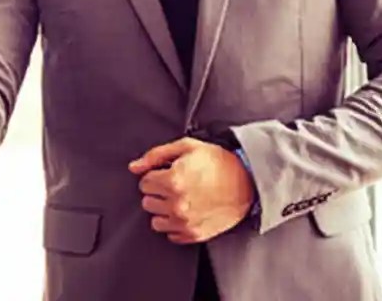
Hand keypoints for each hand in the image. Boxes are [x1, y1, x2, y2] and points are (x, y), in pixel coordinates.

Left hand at [128, 137, 254, 244]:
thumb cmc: (218, 162)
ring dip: (164, 210)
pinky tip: (188, 211)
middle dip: (158, 193)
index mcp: (172, 181)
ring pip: (155, 221)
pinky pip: (171, 234)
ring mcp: (185, 222)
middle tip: (175, 185)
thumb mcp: (187, 147)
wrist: (247, 182)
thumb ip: (155, 155)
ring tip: (181, 199)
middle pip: (148, 202)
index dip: (155, 176)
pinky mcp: (194, 234)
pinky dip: (176, 224)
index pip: (144, 183)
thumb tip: (134, 167)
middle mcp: (177, 204)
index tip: (167, 174)